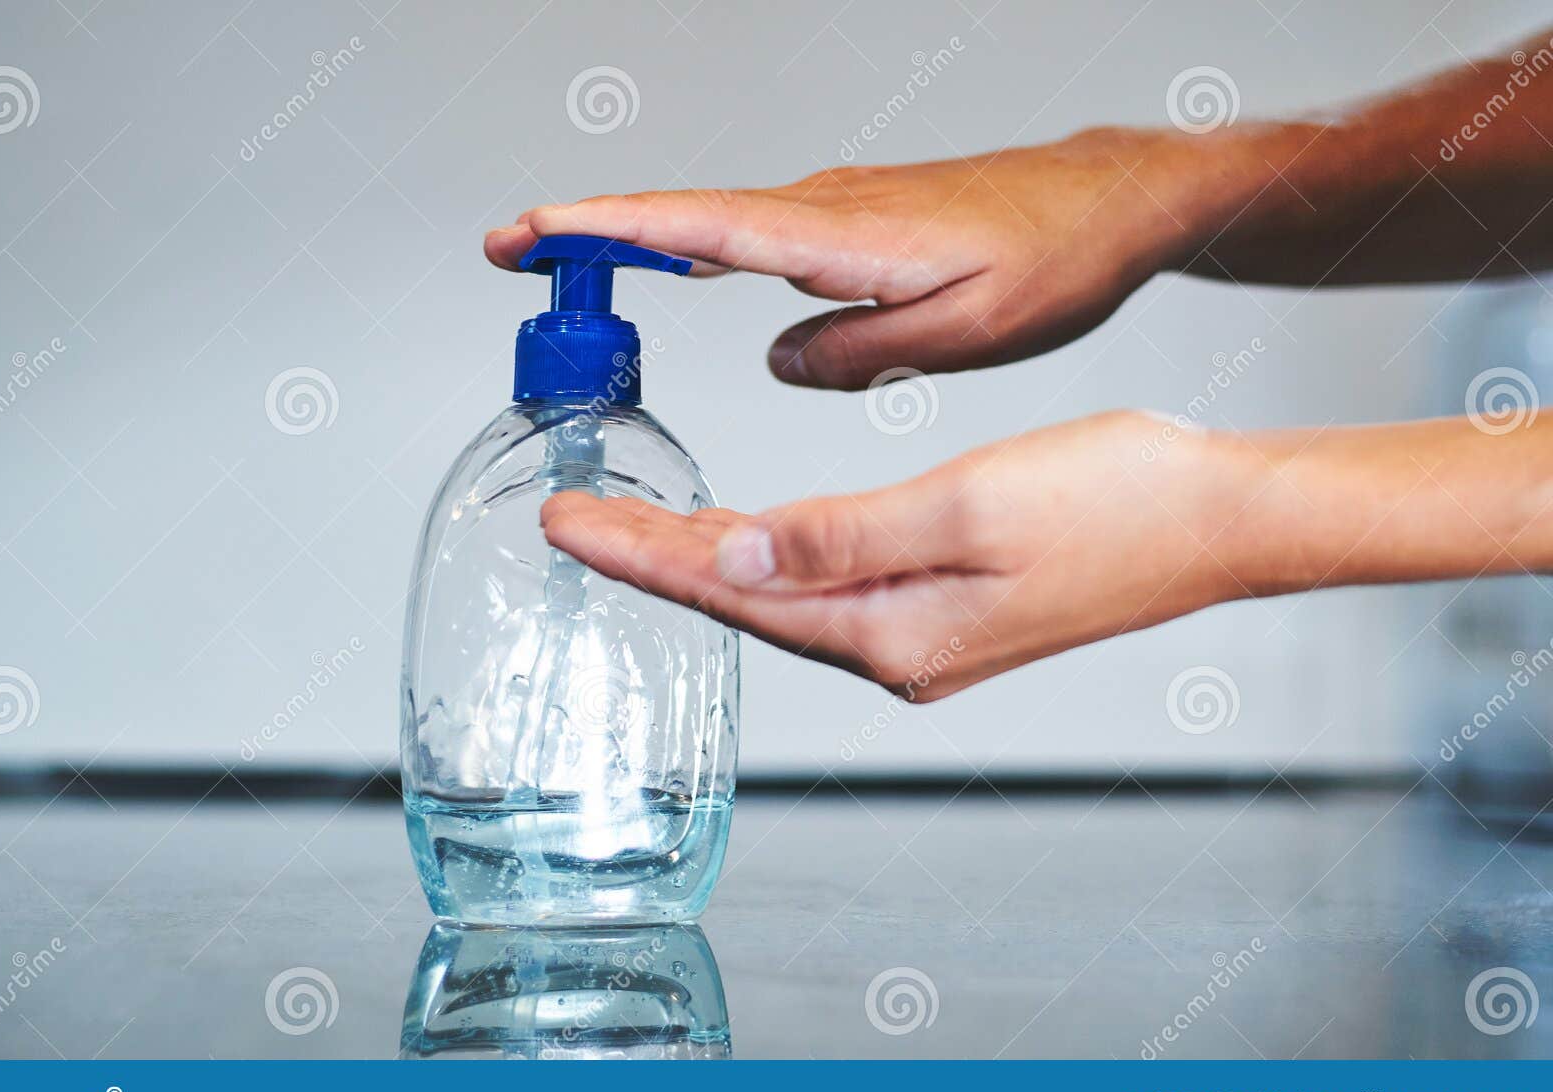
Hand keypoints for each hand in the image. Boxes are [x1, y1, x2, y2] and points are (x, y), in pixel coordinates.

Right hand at [486, 130, 1226, 389]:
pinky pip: (756, 229)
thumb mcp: (966, 333)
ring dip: (637, 238)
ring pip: (716, 220)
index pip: (698, 224)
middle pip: (682, 212)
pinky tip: (682, 266)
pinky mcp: (852, 217)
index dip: (605, 228)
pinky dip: (700, 243)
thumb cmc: (1054, 260)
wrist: (1107, 202)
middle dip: (589, 229)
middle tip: (512, 253)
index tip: (532, 232)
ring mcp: (836, 205)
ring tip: (566, 267)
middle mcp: (827, 207)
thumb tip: (781, 362)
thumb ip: (858, 350)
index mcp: (843, 235)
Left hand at [541, 411, 1267, 700]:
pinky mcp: (952, 612)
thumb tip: (736, 557)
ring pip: (788, 596)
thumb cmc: (1117, 501)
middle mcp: (901, 651)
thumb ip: (842, 536)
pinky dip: (781, 559)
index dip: (643, 557)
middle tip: (576, 518)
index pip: (733, 593)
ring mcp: (928, 637)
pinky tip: (758, 537)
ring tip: (640, 526)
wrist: (1221, 518)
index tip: (566, 523)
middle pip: (748, 602)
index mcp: (894, 630)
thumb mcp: (966, 505)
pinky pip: (837, 589)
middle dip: (657, 560)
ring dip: (712, 561)